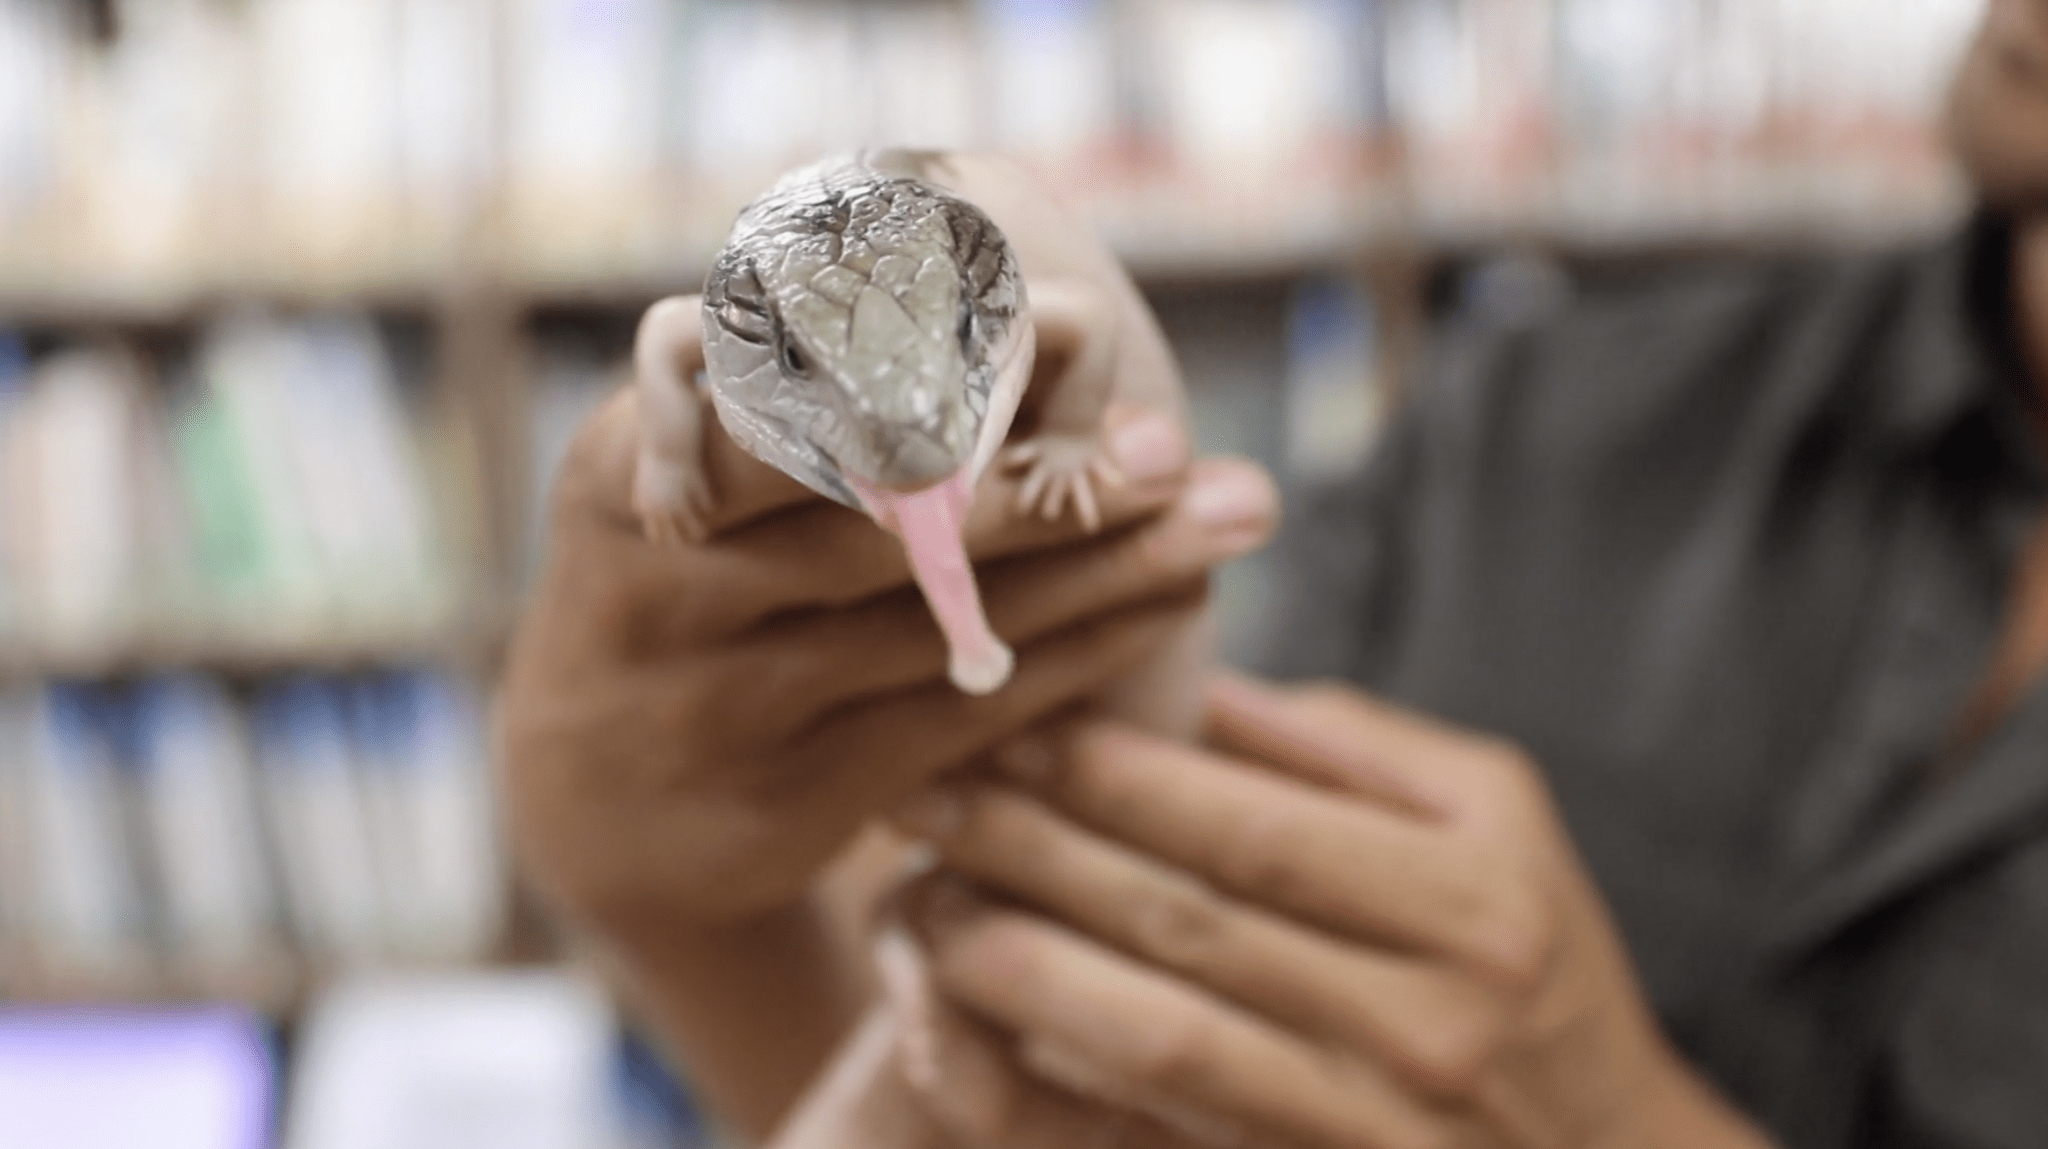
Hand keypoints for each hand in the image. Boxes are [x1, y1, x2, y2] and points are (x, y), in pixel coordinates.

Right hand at [496, 355, 1275, 937]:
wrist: (601, 799)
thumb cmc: (675, 581)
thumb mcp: (662, 467)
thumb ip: (759, 381)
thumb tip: (944, 268)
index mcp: (621, 474)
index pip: (767, 416)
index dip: (904, 386)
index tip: (1036, 333)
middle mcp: (662, 592)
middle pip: (876, 530)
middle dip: (1032, 486)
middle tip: (1165, 444)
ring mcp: (726, 707)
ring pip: (940, 626)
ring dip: (1099, 570)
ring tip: (1233, 513)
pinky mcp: (796, 798)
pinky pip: (955, 718)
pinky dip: (1073, 657)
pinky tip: (1170, 600)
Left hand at [886, 675, 1775, 1148]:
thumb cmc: (1533, 949)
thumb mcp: (1492, 815)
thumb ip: (1343, 746)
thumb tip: (1183, 681)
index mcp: (1472, 898)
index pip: (1257, 826)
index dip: (1120, 778)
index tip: (1015, 726)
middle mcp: (1428, 1018)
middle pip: (1192, 922)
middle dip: (1038, 853)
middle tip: (926, 796)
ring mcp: (1376, 1121)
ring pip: (1163, 1038)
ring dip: (1027, 968)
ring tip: (926, 907)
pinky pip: (1175, 1122)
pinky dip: (1075, 1070)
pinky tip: (990, 1018)